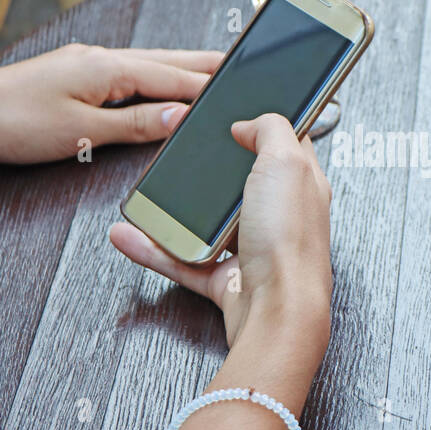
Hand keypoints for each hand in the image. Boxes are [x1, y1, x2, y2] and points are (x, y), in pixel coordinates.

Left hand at [0, 43, 221, 165]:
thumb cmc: (9, 124)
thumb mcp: (80, 133)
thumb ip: (134, 125)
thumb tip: (178, 115)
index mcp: (106, 67)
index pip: (174, 77)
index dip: (210, 87)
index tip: (244, 90)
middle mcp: (98, 58)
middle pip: (166, 62)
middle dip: (205, 64)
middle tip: (243, 64)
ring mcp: (83, 65)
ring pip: (146, 65)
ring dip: (181, 69)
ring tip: (212, 72)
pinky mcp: (70, 77)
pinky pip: (126, 74)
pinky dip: (153, 78)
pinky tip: (159, 85)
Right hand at [110, 114, 332, 348]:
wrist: (278, 312)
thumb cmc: (291, 243)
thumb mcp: (286, 163)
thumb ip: (272, 130)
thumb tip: (250, 123)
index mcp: (301, 185)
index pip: (285, 146)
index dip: (261, 128)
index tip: (232, 117)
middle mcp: (278, 216)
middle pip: (239, 183)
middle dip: (210, 171)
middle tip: (181, 155)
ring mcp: (251, 248)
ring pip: (205, 223)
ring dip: (173, 211)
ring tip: (147, 195)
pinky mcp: (225, 278)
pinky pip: (181, 259)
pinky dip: (152, 249)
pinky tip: (129, 235)